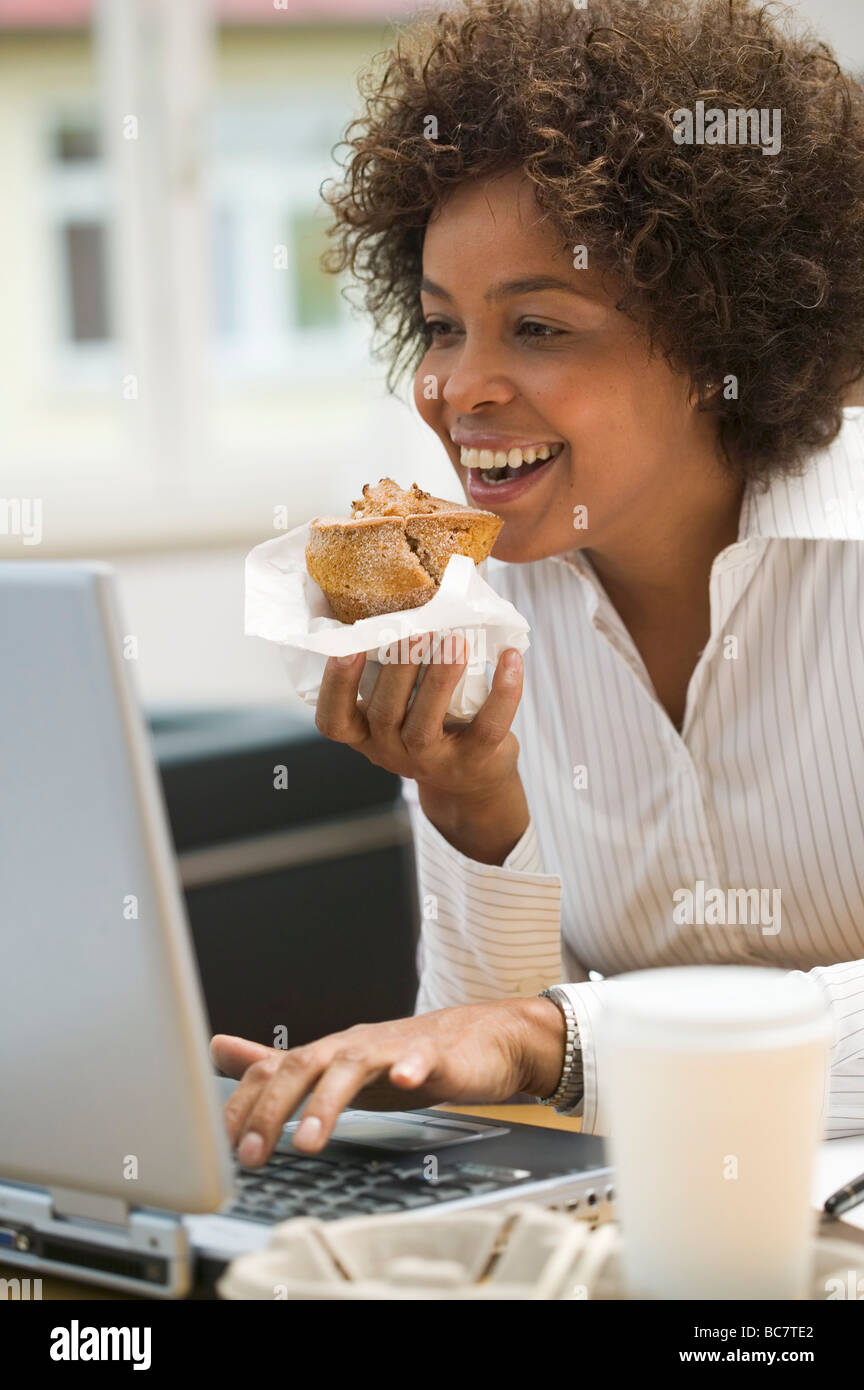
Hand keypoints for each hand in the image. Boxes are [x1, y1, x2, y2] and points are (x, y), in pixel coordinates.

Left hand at [210, 997, 564, 1166]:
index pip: (272, 1070)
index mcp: (326, 1053)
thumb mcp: (333, 1066)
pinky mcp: (436, 1055)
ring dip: (327, 1101)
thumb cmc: (402, 1058)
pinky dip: (410, 1067)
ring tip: (309, 1141)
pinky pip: (421, 1058)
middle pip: (303, 1065)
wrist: (480, 1039)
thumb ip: (276, 1063)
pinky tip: (405, 1080)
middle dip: (272, 1111)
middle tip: (252, 1154)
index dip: (243, 1105)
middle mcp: (352, 1046)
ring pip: (352, 1064)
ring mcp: (392, 1048)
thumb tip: (216, 1047)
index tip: (221, 1147)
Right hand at [315, 634, 528, 862]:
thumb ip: (391, 676)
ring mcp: (432, 762)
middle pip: (384, 714)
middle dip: (397, 669)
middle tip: (414, 629)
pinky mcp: (474, 762)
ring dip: (439, 679)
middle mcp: (391, 752)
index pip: (334, 722)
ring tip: (454, 640)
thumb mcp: (398, 712)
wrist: (471, 784)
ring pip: (425, 725)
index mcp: (366, 735)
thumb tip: (403, 604)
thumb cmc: (428, 728)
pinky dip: (503, 692)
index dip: (337, 687)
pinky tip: (510, 659)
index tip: (346, 650)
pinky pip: (487, 727)